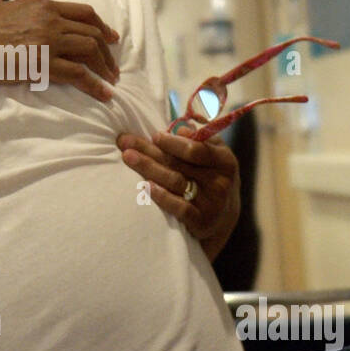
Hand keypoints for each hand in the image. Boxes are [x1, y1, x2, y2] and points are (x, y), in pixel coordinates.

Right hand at [0, 0, 120, 100]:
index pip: (83, 13)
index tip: (111, 37)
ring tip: (111, 82)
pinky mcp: (43, 64)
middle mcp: (51, 19)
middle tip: (113, 66)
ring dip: (104, 67)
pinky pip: (78, 74)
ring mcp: (48, 41)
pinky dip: (95, 85)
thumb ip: (30, 2)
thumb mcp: (6, 6)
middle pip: (92, 32)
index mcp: (43, 5)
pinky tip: (104, 95)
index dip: (102, 26)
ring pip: (90, 51)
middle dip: (107, 50)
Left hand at [117, 129, 240, 255]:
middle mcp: (220, 182)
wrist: (224, 215)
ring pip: (175, 182)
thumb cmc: (210, 175)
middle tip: (125, 143)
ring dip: (149, 168)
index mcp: (225, 160)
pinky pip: (179, 208)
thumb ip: (198, 139)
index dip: (173, 142)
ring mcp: (211, 204)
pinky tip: (145, 186)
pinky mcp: (201, 222)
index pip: (195, 149)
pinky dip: (162, 197)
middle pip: (178, 164)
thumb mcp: (213, 154)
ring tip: (128, 157)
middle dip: (150, 152)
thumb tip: (179, 129)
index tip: (153, 135)